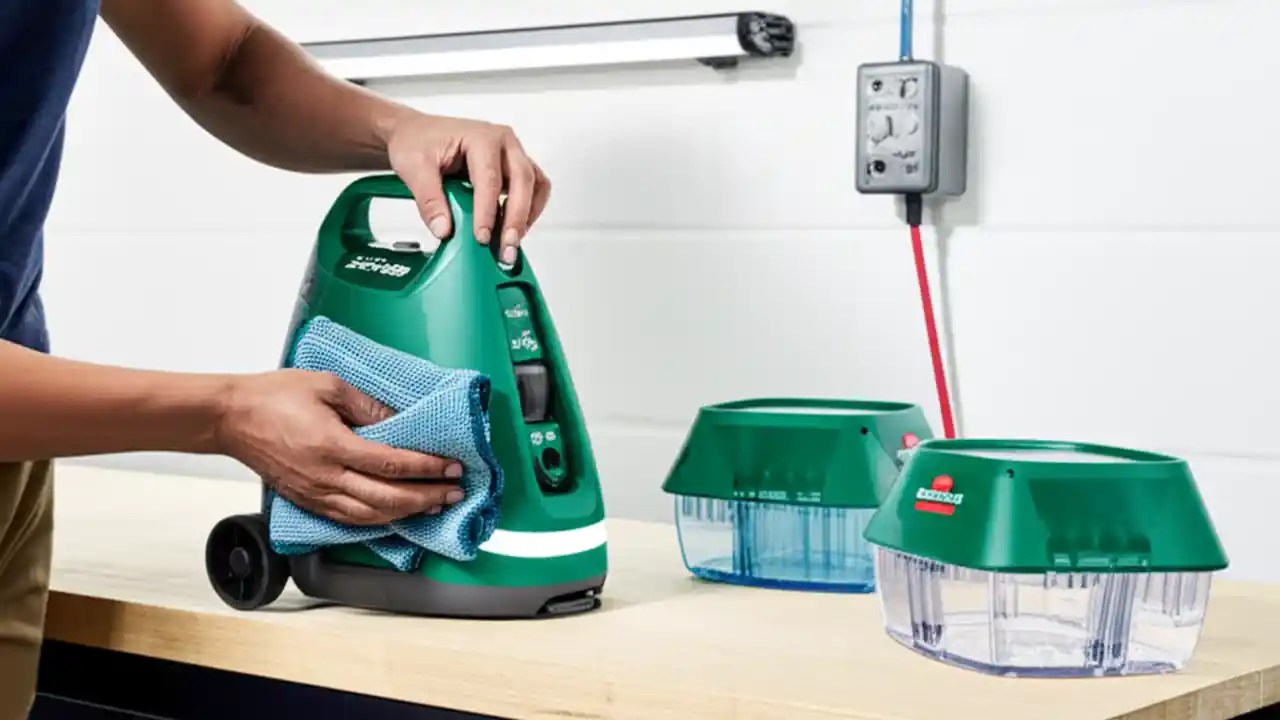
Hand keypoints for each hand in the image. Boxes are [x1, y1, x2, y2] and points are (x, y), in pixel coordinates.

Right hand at [215, 369, 464, 525]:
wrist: (230, 418)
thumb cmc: (274, 396)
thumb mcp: (328, 385)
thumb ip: (369, 406)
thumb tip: (402, 421)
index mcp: (332, 446)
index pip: (393, 464)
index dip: (427, 468)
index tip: (452, 466)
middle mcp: (326, 477)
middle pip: (388, 497)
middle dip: (428, 496)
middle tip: (455, 492)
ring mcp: (316, 494)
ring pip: (371, 516)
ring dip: (408, 513)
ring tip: (435, 505)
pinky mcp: (308, 501)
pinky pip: (350, 519)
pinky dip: (380, 520)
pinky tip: (397, 515)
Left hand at [384, 112, 550, 264]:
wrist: (414, 133)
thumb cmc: (416, 141)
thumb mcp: (414, 168)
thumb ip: (429, 199)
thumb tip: (444, 229)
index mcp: (481, 137)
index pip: (491, 179)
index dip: (488, 211)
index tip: (481, 237)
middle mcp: (503, 142)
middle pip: (522, 181)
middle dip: (516, 218)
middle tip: (505, 248)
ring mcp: (511, 155)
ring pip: (535, 185)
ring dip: (527, 216)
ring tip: (510, 243)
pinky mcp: (513, 168)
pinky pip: (534, 189)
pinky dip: (528, 210)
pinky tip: (511, 229)